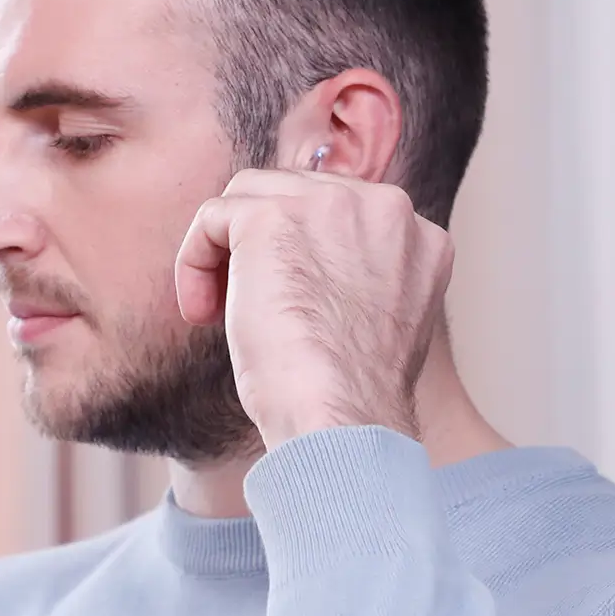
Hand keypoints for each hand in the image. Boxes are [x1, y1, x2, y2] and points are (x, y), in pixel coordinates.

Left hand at [174, 168, 454, 449]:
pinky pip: (213, 217)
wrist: (341, 421)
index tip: (289, 308)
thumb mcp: (374, 320)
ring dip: (226, 254)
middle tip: (249, 311)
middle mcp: (386, 207)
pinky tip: (202, 312)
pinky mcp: (272, 216)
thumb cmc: (351, 396)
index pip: (340, 213)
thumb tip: (301, 259)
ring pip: (250, 197)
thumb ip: (356, 273)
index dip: (302, 255)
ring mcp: (332, 204)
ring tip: (218, 312)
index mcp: (420, 236)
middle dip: (262, 249)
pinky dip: (194, 263)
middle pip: (296, 195)